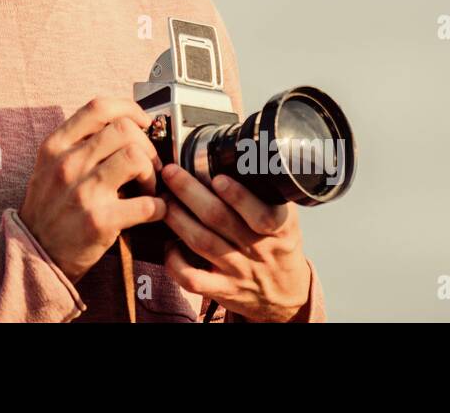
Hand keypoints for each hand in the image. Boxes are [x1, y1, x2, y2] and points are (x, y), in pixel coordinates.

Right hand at [19, 97, 166, 283]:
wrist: (35, 253)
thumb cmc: (49, 207)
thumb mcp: (50, 165)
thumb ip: (78, 143)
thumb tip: (123, 125)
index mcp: (56, 145)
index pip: (99, 107)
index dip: (129, 109)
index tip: (142, 121)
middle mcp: (67, 164)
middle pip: (124, 130)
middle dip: (146, 145)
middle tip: (147, 164)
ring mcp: (83, 192)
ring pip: (136, 159)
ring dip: (152, 173)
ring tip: (147, 187)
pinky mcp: (100, 221)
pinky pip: (147, 204)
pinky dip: (158, 207)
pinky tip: (153, 210)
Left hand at [160, 164, 312, 321]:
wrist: (285, 294)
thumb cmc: (278, 247)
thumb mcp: (286, 219)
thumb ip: (266, 194)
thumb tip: (238, 156)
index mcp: (278, 229)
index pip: (263, 215)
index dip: (239, 197)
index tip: (218, 178)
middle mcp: (257, 249)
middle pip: (220, 220)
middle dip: (190, 192)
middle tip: (171, 173)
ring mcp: (238, 272)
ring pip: (202, 242)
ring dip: (177, 218)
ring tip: (163, 199)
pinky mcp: (222, 290)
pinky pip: (193, 279)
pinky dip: (175, 261)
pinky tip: (168, 244)